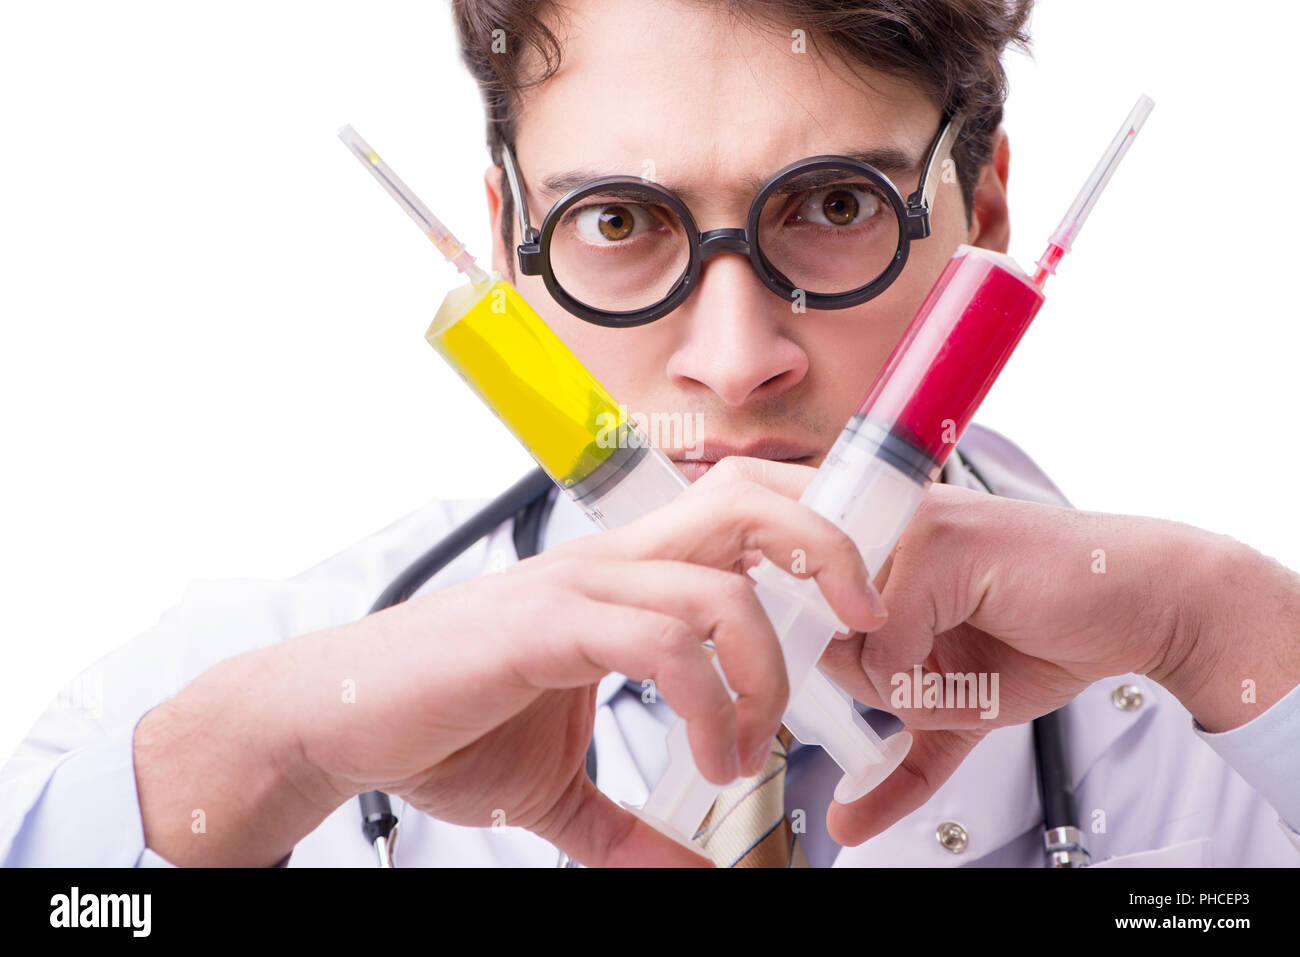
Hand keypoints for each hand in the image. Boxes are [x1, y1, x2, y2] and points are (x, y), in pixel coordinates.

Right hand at [285, 457, 886, 866]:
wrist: (339, 723)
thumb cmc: (443, 727)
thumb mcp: (558, 792)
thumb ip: (628, 831)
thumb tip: (690, 879)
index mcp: (621, 582)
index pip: (738, 515)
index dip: (812, 539)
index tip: (856, 609)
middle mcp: (607, 566)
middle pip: (748, 501)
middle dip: (828, 549)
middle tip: (864, 626)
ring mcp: (577, 588)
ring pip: (717, 585)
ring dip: (764, 672)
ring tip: (748, 753)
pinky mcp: (544, 624)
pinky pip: (659, 642)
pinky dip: (708, 704)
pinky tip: (709, 759)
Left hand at [818, 483, 1299, 845]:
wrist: (1144, 602)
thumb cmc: (1050, 633)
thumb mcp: (953, 699)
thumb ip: (896, 749)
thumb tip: (841, 822)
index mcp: (880, 550)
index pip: (805, 612)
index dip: (835, 663)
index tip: (890, 682)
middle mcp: (885, 530)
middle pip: (819, 636)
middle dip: (876, 686)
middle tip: (940, 681)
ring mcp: (908, 530)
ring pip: (849, 647)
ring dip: (909, 691)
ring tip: (966, 673)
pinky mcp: (936, 547)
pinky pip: (888, 646)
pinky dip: (931, 685)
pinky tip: (976, 667)